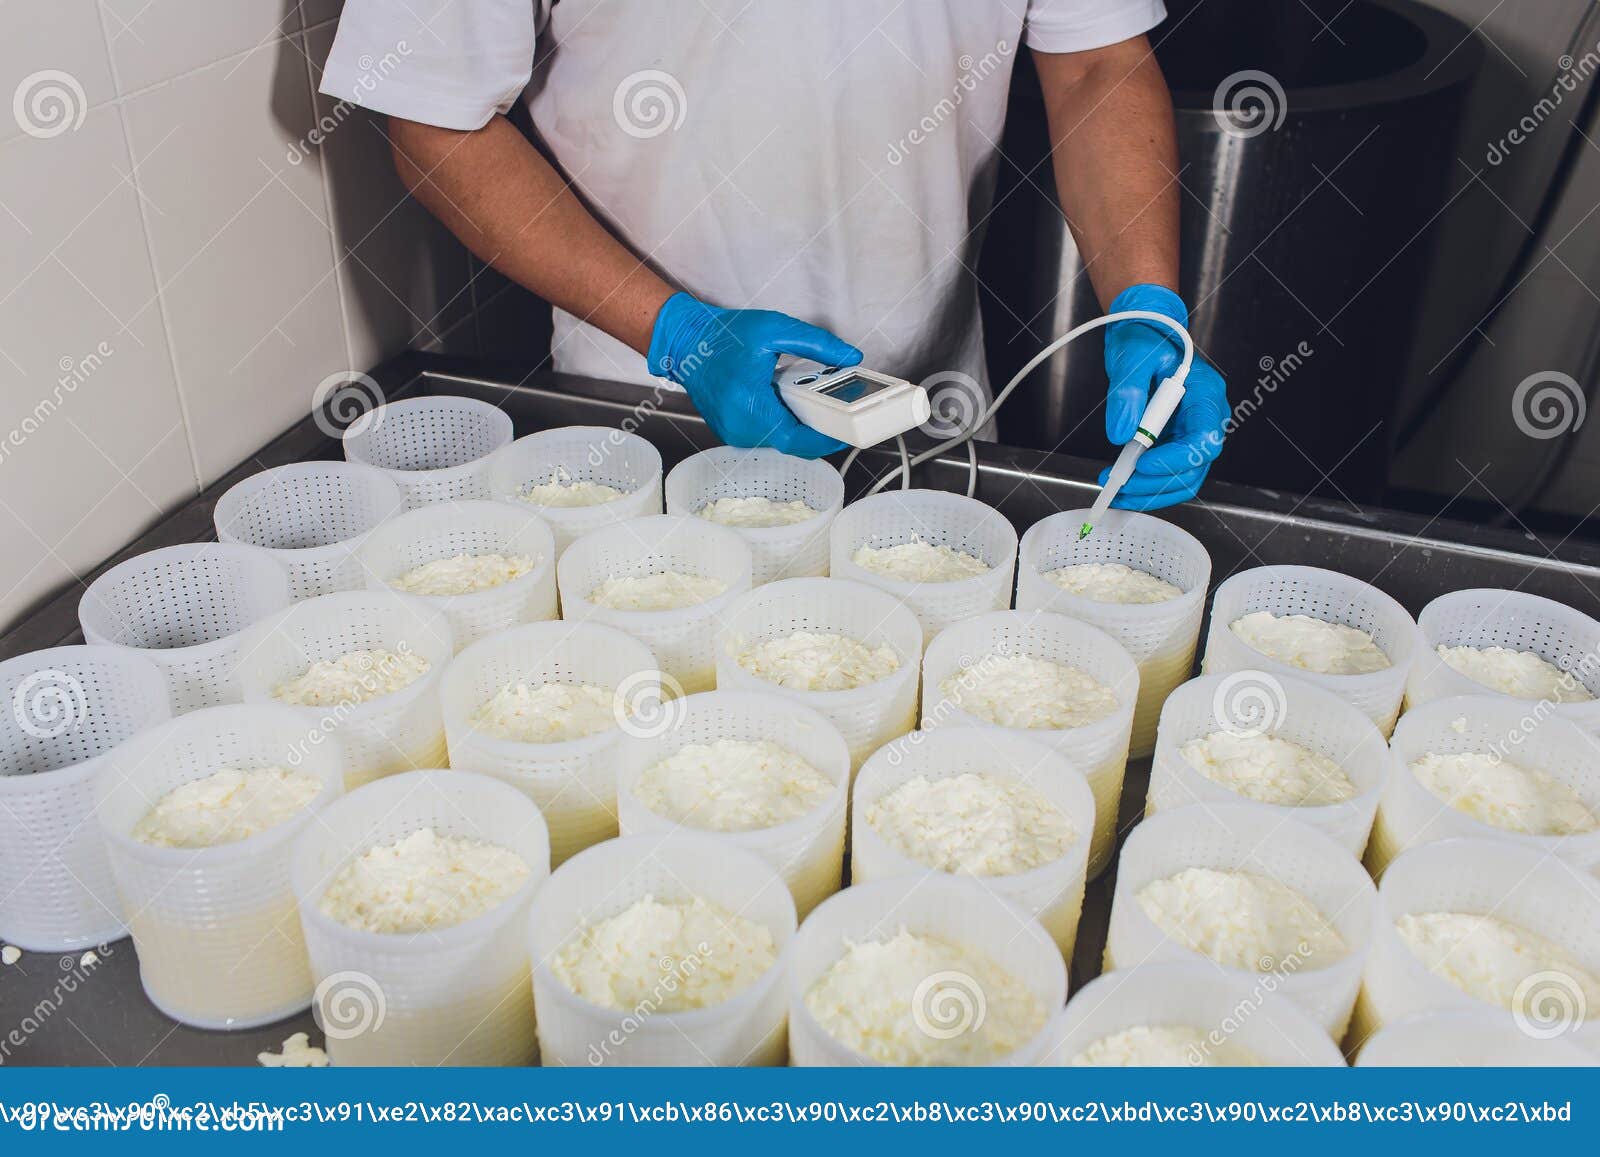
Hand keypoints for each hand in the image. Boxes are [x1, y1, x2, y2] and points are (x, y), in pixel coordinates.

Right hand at [647, 292, 860, 456]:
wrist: (688, 342)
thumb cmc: (724, 336)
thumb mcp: (776, 329)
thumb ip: (818, 344)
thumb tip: (850, 357)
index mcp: (749, 404)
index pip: (797, 439)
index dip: (826, 439)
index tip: (846, 432)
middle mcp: (739, 426)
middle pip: (793, 443)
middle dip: (816, 427)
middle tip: (833, 408)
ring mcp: (734, 433)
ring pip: (781, 441)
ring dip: (799, 424)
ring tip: (802, 396)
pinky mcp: (732, 433)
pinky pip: (768, 436)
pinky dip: (782, 422)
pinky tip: (784, 401)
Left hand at [1101, 283, 1227, 509]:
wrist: (1144, 335)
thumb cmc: (1145, 338)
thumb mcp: (1133, 356)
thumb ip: (1128, 392)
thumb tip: (1122, 434)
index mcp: (1206, 394)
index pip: (1204, 439)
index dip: (1175, 459)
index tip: (1141, 464)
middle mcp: (1206, 418)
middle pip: (1194, 467)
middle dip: (1156, 482)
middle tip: (1119, 483)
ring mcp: (1192, 433)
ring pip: (1182, 478)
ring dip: (1149, 490)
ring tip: (1114, 487)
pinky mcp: (1175, 442)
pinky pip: (1168, 474)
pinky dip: (1146, 484)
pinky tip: (1121, 483)